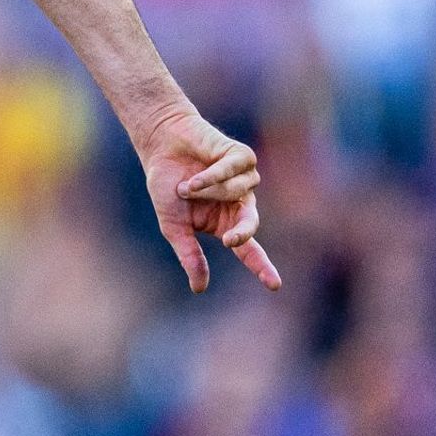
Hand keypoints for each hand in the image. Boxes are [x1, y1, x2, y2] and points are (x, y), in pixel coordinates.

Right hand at [137, 108, 279, 294]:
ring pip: (236, 194)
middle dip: (242, 233)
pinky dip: (211, 177)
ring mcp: (244, 178)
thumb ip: (190, 255)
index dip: (261, 267)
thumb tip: (199, 289)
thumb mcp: (174, 227)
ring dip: (206, 193)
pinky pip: (233, 171)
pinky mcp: (243, 157)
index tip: (274, 286)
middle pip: (251, 224)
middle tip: (230, 240)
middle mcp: (240, 202)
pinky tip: (194, 178)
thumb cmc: (167, 185)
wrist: (161, 146)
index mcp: (225, 222)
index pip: (248, 249)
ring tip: (185, 187)